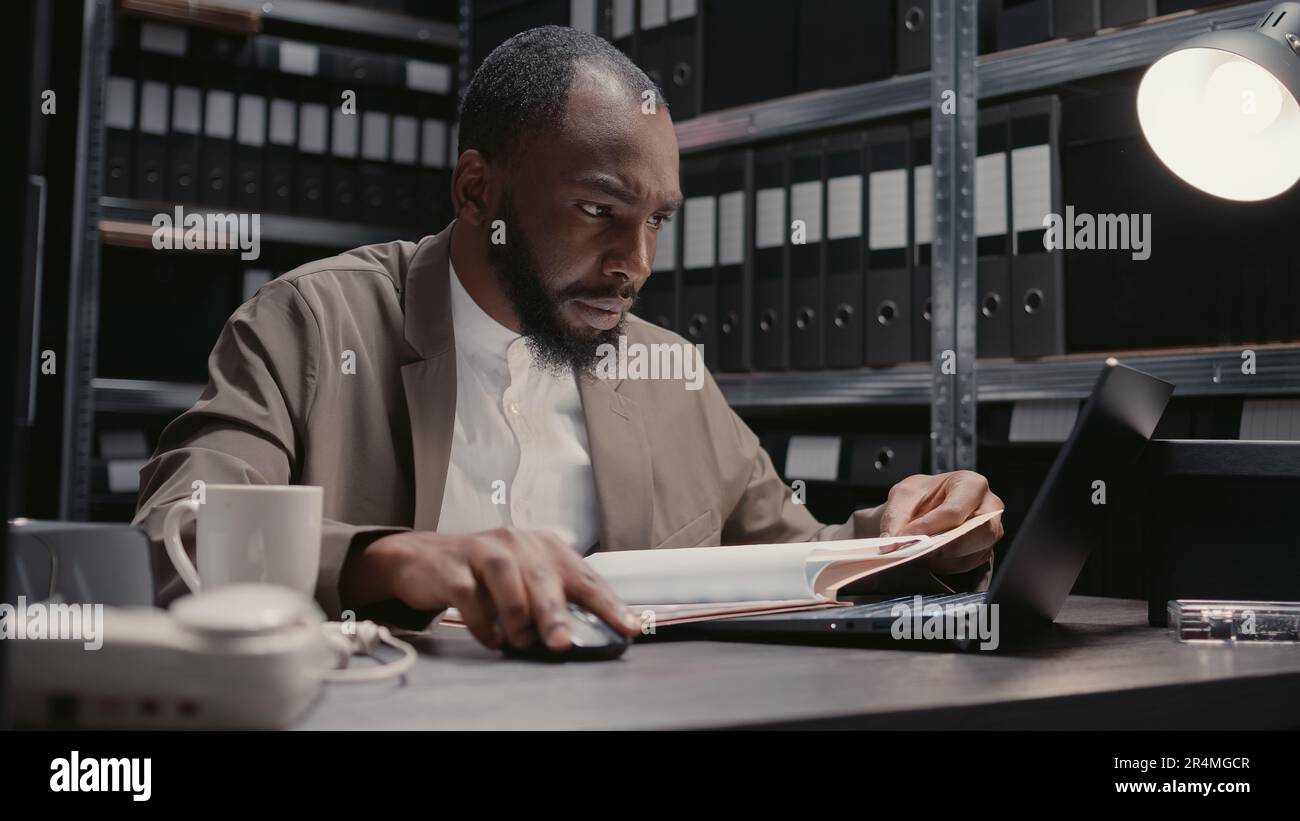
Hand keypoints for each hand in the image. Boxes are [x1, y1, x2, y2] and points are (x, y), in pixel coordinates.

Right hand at [365, 528, 640, 650]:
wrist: (424, 559)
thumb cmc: (484, 575)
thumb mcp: (524, 579)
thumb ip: (553, 600)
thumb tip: (588, 636)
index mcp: (545, 547)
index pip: (585, 576)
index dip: (609, 604)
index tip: (631, 627)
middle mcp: (518, 542)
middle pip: (544, 577)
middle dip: (555, 614)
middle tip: (562, 643)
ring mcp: (483, 550)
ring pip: (506, 576)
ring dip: (516, 614)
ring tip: (519, 640)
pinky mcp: (452, 566)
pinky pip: (469, 594)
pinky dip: (482, 621)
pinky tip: (491, 638)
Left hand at [876, 471, 1004, 574]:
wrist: (930, 504)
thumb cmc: (924, 495)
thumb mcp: (905, 495)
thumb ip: (895, 515)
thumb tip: (890, 541)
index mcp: (972, 485)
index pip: (954, 510)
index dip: (929, 526)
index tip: (906, 537)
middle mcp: (989, 509)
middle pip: (973, 535)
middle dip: (941, 547)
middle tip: (913, 551)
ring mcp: (990, 532)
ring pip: (969, 554)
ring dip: (939, 560)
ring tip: (915, 554)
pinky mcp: (983, 551)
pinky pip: (965, 565)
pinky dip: (942, 566)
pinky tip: (925, 559)